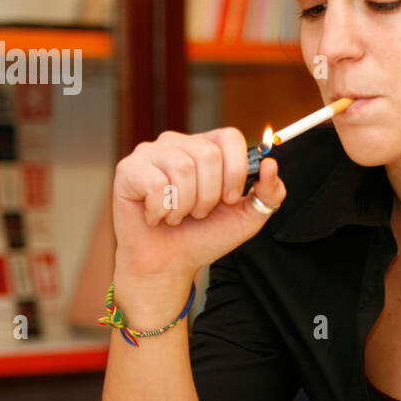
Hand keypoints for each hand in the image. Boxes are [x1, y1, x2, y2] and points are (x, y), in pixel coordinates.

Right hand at [111, 127, 286, 283]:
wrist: (170, 264)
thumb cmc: (206, 235)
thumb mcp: (248, 216)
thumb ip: (269, 192)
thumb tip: (271, 164)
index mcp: (208, 148)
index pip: (230, 136)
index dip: (235, 171)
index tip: (230, 199)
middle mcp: (179, 143)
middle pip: (208, 154)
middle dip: (209, 195)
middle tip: (198, 213)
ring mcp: (151, 152)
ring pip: (182, 167)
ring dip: (186, 205)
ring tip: (178, 216)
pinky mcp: (128, 169)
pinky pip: (155, 183)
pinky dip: (162, 210)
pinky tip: (156, 216)